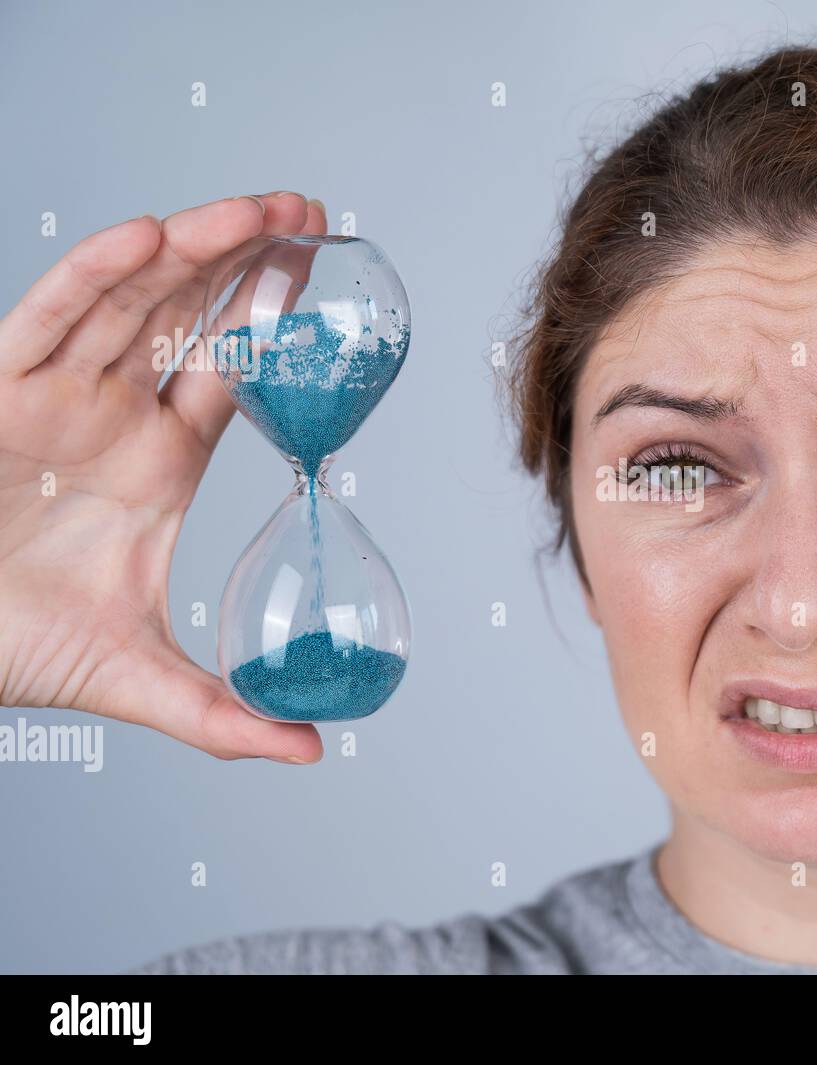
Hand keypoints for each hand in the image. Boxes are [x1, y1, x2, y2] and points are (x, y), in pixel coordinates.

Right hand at [0, 193, 327, 760]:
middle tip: (311, 215)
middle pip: (191, 314)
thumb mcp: (139, 680)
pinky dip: (92, 277)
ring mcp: (56, 394)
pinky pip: (45, 320)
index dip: (274, 319)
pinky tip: (148, 237)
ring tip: (259, 209)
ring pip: (132, 300)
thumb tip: (311, 751)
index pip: (231, 368)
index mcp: (160, 458)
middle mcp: (114, 412)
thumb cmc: (16, 646)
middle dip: (248, 260)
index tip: (323, 273)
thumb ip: (224, 715)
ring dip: (193, 249)